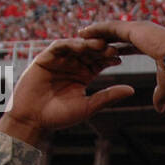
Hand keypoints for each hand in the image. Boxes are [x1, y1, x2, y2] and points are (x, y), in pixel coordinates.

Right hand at [0, 38, 132, 146]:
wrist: (32, 120)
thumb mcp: (88, 106)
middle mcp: (72, 65)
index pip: (100, 62)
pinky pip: (59, 47)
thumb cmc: (59, 116)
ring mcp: (59, 60)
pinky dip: (70, 44)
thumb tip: (132, 90)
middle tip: (113, 47)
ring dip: (88, 44)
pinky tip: (81, 45)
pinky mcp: (45, 58)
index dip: (109, 59)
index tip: (120, 58)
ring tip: (100, 45)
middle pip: (90, 52)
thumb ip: (108, 96)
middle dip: (101, 49)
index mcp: (84, 75)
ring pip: (77, 47)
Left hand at [79, 21, 164, 112]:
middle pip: (117, 36)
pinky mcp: (132, 28)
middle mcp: (144, 33)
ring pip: (110, 29)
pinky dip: (94, 30)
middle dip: (101, 39)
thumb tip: (159, 109)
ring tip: (78, 36)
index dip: (116, 50)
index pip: (129, 46)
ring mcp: (137, 28)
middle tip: (85, 43)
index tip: (106, 55)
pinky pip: (108, 28)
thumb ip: (159, 95)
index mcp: (151, 44)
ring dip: (94, 33)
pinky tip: (81, 33)